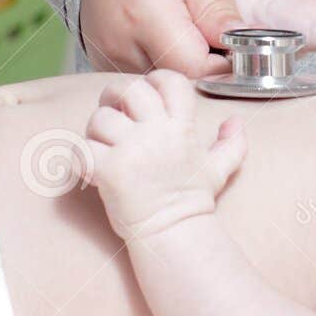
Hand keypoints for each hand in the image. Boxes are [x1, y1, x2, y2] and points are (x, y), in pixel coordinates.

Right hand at [79, 0, 240, 76]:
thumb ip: (216, 3)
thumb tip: (238, 41)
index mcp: (146, 15)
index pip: (194, 67)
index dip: (221, 63)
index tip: (230, 45)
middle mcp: (120, 44)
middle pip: (178, 79)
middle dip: (203, 65)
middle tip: (209, 34)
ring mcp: (108, 57)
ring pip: (161, 82)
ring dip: (182, 66)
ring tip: (186, 31)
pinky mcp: (104, 62)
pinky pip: (143, 77)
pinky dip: (162, 65)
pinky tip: (167, 38)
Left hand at [83, 68, 245, 242]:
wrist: (174, 234)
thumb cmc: (192, 201)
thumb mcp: (219, 169)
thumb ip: (231, 143)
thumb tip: (236, 121)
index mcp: (181, 126)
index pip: (169, 80)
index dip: (155, 80)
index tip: (147, 93)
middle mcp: (156, 132)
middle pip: (129, 90)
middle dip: (114, 95)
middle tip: (112, 110)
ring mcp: (131, 150)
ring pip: (100, 118)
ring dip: (95, 130)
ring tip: (100, 145)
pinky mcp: (109, 171)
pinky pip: (81, 149)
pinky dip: (79, 155)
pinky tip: (88, 165)